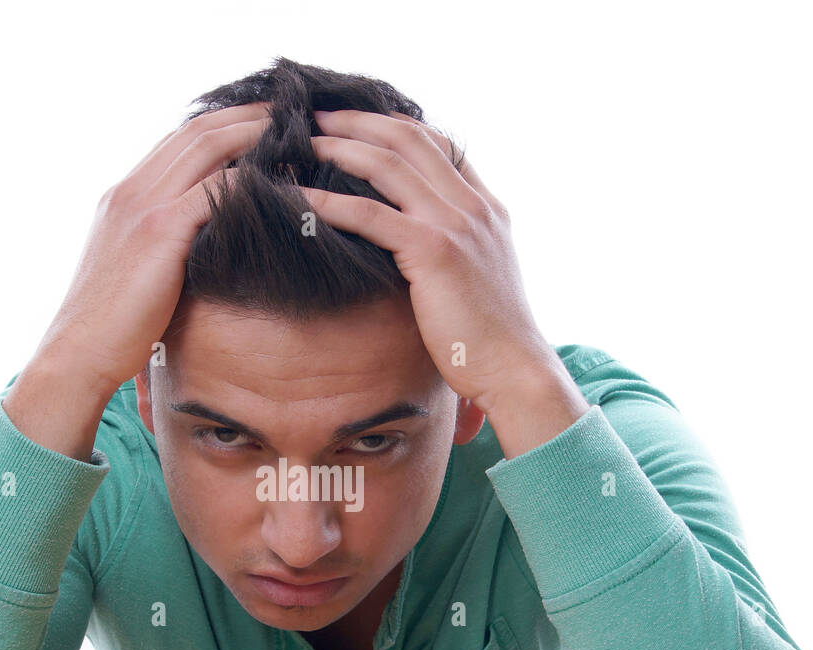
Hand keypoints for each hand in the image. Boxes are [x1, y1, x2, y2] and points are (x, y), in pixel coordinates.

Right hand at [41, 101, 273, 393]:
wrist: (78, 353)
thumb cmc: (110, 329)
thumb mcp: (134, 273)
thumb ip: (164, 247)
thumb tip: (207, 250)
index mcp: (124, 196)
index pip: (178, 140)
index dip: (223, 125)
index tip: (261, 123)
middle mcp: (131, 191)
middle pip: (198, 131)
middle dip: (247, 117)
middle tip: (292, 115)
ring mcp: (143, 206)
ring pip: (209, 147)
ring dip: (256, 137)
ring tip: (297, 137)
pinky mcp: (160, 232)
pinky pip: (217, 191)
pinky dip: (254, 183)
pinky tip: (285, 186)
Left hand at [297, 109, 580, 418]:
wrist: (514, 369)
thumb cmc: (490, 339)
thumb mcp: (480, 279)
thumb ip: (458, 249)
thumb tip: (417, 250)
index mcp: (486, 207)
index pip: (439, 144)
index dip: (395, 125)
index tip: (356, 121)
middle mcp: (473, 205)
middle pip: (409, 138)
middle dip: (357, 121)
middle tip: (316, 116)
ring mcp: (454, 224)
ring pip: (386, 166)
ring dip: (338, 148)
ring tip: (301, 145)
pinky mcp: (432, 251)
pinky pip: (370, 215)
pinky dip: (329, 202)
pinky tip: (298, 199)